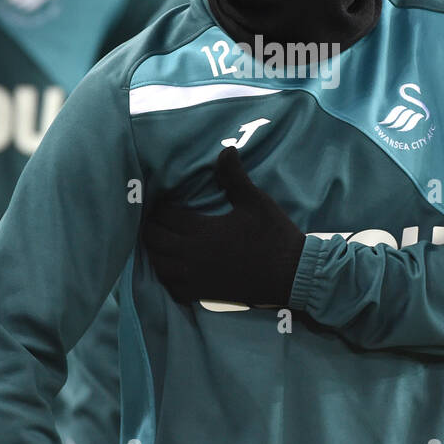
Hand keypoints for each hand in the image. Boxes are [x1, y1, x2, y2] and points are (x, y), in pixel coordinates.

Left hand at [142, 147, 304, 305]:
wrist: (291, 275)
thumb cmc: (273, 235)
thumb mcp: (255, 201)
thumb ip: (234, 177)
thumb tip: (226, 149)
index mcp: (201, 230)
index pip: (164, 215)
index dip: (159, 205)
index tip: (162, 198)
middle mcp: (191, 255)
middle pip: (154, 239)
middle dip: (152, 225)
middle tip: (157, 216)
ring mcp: (195, 277)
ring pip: (158, 263)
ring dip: (154, 250)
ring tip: (160, 238)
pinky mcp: (202, 293)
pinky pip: (171, 286)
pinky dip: (165, 275)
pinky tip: (170, 266)